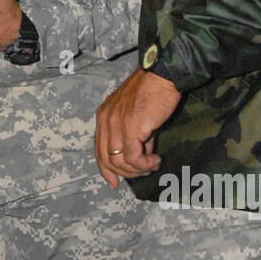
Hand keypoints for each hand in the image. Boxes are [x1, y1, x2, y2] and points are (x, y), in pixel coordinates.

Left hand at [94, 67, 181, 187]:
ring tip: (152, 165)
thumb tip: (141, 155)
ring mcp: (116, 125)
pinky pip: (133, 158)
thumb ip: (134, 134)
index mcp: (103, 116)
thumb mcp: (136, 114)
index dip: (106, 170)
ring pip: (119, 162)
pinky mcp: (130, 129)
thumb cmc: (152, 91)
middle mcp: (105, 121)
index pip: (98, 150)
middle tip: (143, 172)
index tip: (114, 183)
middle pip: (106, 159)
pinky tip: (156, 160)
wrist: (162, 76)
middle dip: (124, 173)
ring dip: (137, 170)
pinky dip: (145, 164)